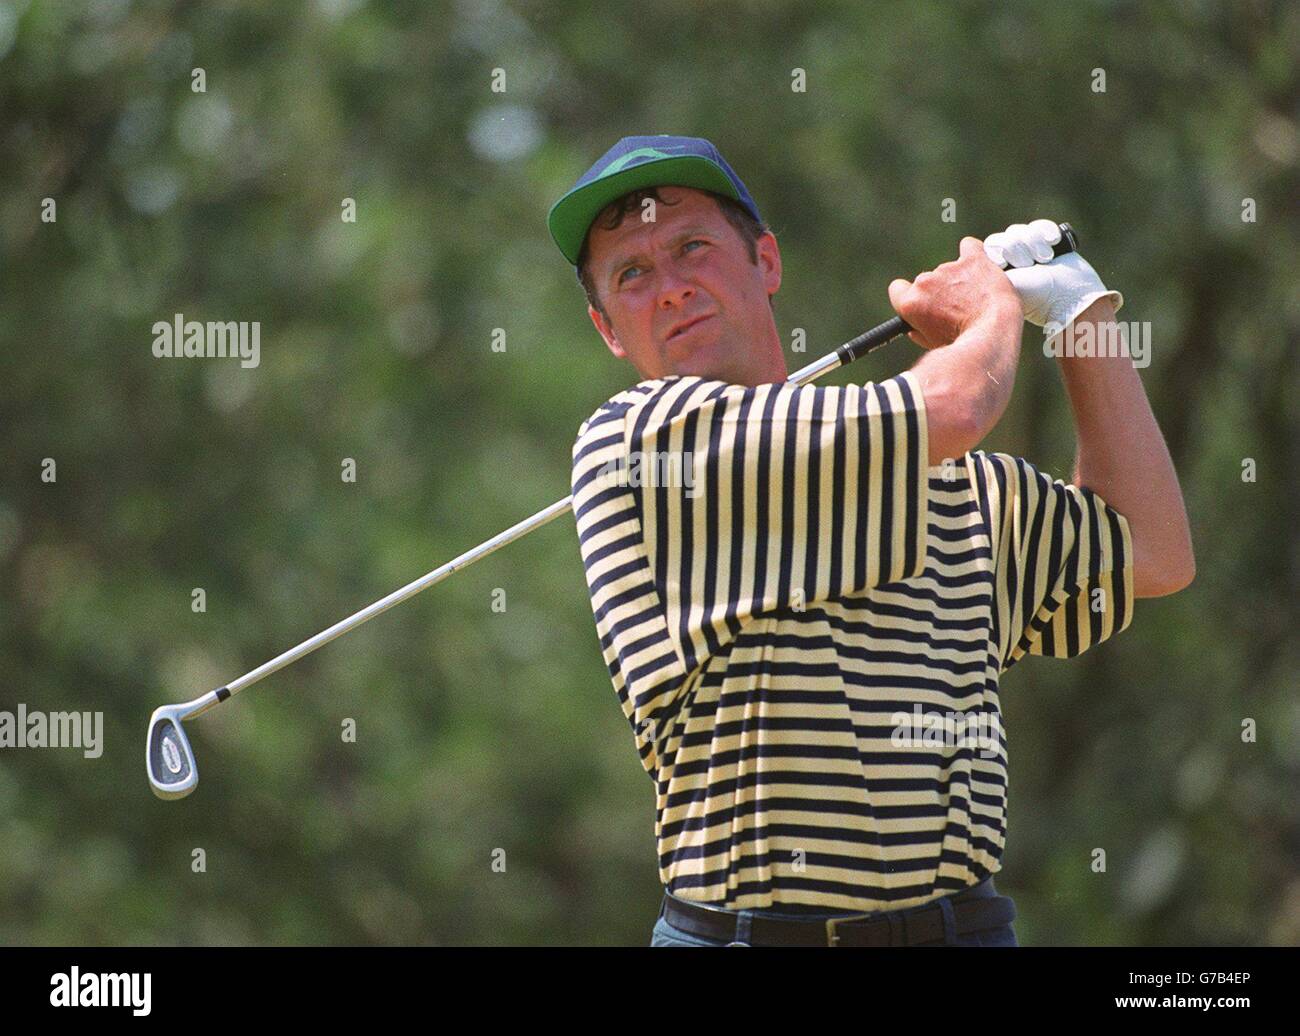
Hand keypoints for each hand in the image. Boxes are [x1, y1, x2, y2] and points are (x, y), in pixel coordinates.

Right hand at [888, 238, 1022, 349]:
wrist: (992, 333)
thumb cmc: (962, 342)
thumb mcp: (932, 343)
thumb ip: (918, 330)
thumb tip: (915, 327)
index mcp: (911, 302)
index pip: (898, 289)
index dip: (908, 295)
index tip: (920, 301)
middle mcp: (926, 283)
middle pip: (926, 282)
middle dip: (938, 292)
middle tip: (956, 309)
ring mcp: (949, 269)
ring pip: (949, 270)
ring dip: (959, 281)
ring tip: (976, 300)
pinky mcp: (972, 260)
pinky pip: (969, 246)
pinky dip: (972, 253)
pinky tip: (977, 263)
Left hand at [984, 219, 1123, 333]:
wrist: (1067, 297)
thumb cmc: (1033, 298)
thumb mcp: (1003, 286)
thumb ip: (982, 273)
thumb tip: (965, 256)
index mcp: (996, 269)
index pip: (989, 245)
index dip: (1001, 252)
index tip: (1007, 265)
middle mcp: (1011, 258)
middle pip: (1006, 237)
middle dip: (1018, 250)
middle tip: (1028, 266)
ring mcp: (1029, 249)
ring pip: (1021, 231)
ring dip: (1033, 245)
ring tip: (1043, 260)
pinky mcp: (1048, 241)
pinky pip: (1040, 225)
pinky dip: (1046, 232)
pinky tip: (1053, 243)